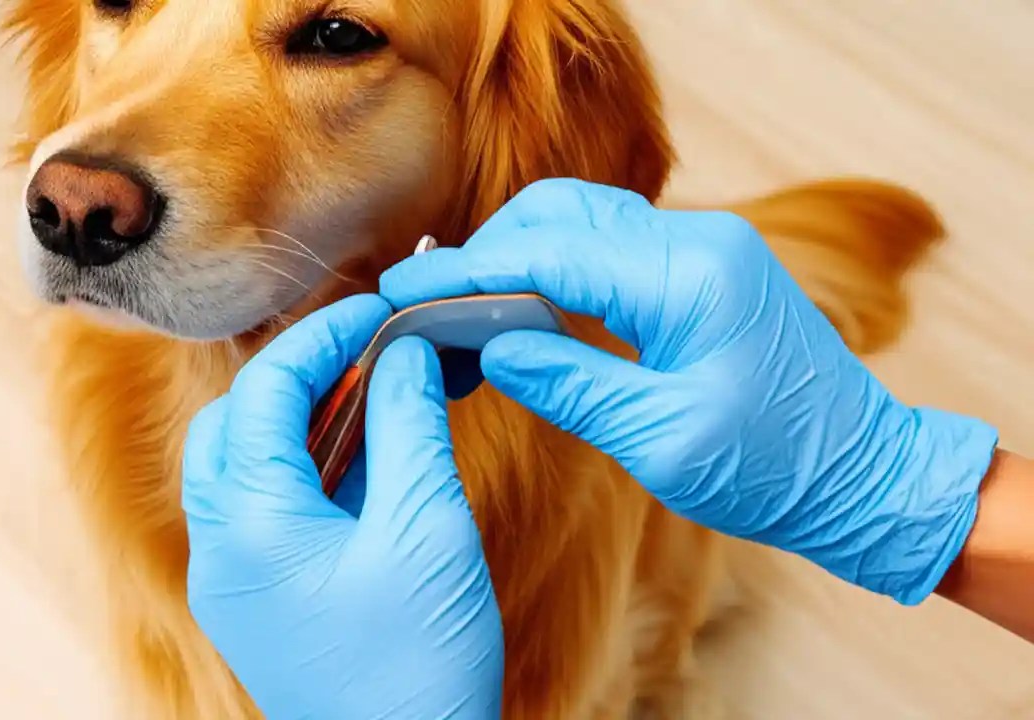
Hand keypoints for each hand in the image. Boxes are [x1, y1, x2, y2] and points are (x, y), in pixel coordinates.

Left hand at [182, 295, 503, 719]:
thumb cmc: (420, 666)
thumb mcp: (426, 529)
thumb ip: (409, 427)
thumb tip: (404, 353)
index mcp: (249, 526)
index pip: (265, 390)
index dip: (325, 338)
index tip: (381, 312)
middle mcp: (221, 550)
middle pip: (235, 422)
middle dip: (298, 376)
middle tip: (369, 355)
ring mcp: (233, 582)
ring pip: (242, 465)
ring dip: (300, 422)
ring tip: (371, 400)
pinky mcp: (259, 604)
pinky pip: (262, 510)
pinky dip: (304, 470)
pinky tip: (365, 464)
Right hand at [380, 178, 998, 605]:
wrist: (863, 474)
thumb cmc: (774, 470)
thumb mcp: (661, 440)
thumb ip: (570, 385)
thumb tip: (491, 348)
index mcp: (687, 278)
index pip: (550, 253)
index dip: (468, 272)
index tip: (403, 292)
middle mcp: (697, 242)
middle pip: (560, 213)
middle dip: (487, 252)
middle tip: (430, 305)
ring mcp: (703, 248)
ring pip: (583, 219)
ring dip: (520, 253)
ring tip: (468, 306)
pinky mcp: (703, 268)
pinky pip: (612, 245)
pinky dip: (559, 265)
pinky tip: (528, 306)